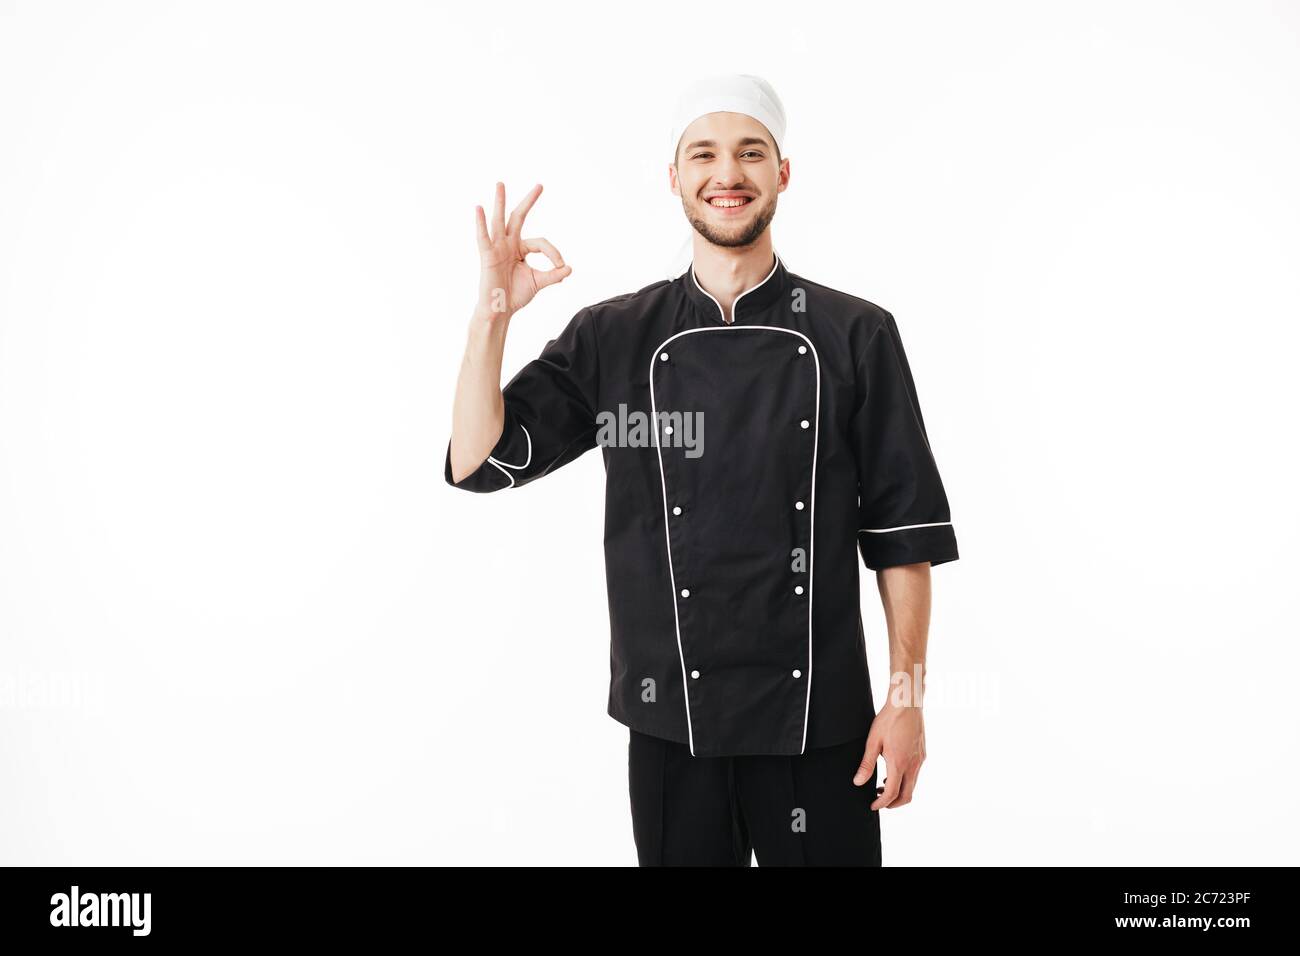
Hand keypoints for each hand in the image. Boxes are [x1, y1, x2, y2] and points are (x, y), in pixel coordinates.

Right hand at [474, 182, 570, 318]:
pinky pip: (483, 237)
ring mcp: (497, 248)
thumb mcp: (538, 282)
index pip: (541, 243)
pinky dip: (480, 223)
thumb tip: (569, 269)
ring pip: (499, 221)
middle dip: (529, 202)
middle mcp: (508, 244)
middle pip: (518, 218)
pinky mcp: (487, 256)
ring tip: (501, 184)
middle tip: (540, 185)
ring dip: (500, 202)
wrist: (501, 310)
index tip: (561, 266)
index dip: (553, 253)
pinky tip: (479, 208)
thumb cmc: (515, 295)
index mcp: (520, 249)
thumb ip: (553, 275)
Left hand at [853, 701, 925, 809]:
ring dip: (899, 791)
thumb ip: (866, 764)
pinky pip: (915, 774)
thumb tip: (858, 782)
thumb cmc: (889, 719)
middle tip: (878, 800)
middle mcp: (913, 764)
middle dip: (893, 803)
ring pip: (912, 785)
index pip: (893, 793)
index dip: (882, 803)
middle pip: (907, 795)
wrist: (907, 703)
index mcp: (899, 763)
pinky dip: (905, 780)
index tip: (873, 806)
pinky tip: (893, 771)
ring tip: (883, 785)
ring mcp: (920, 759)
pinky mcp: (922, 754)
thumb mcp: (873, 741)